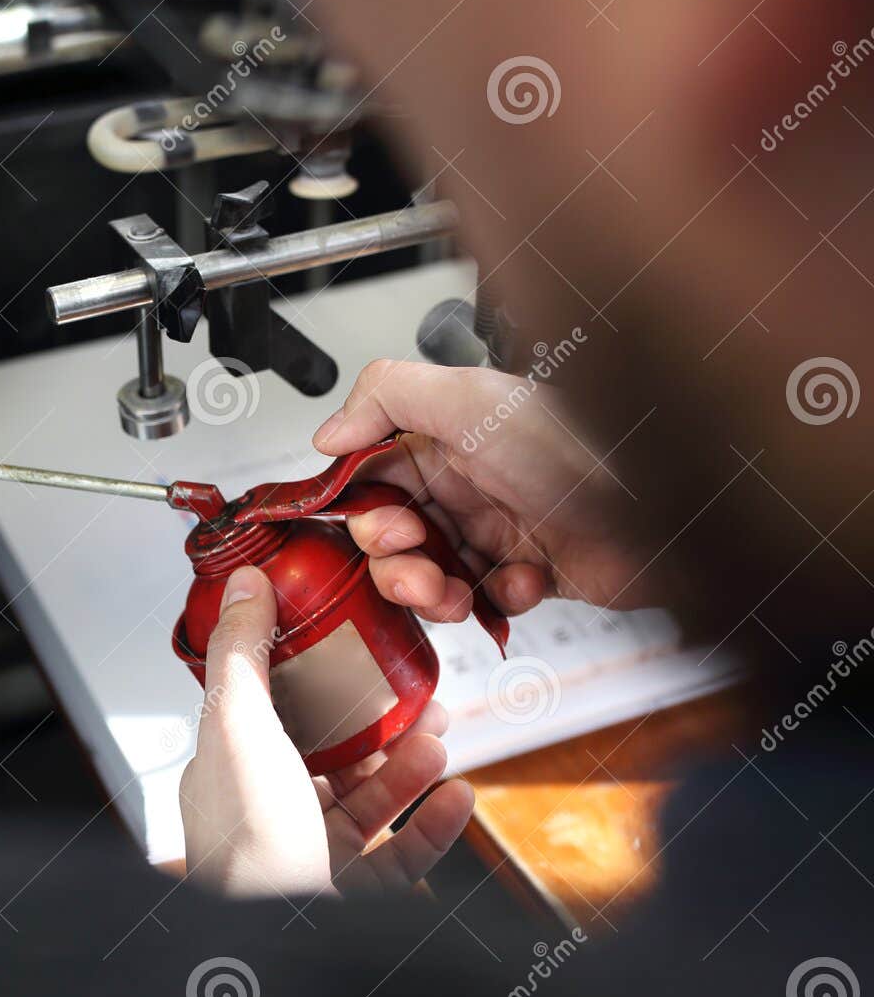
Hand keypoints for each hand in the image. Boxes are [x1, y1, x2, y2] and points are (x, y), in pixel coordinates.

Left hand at [178, 566, 475, 898]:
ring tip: (439, 736)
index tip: (355, 648)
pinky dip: (433, 825)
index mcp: (231, 772)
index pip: (271, 714)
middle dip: (383, 723)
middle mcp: (267, 813)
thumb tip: (245, 584)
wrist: (271, 940)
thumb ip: (242, 651)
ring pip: (370, 802)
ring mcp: (310, 857)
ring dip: (411, 766)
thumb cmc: (246, 838)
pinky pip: (401, 856)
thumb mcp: (236, 722)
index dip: (314, 680)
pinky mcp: (350, 896)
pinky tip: (458, 796)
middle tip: (421, 696)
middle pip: (333, 756)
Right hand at [313, 359, 656, 619]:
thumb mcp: (471, 400)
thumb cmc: (583, 451)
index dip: (360, 509)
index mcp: (448, 437)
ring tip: (455, 590)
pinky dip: (497, 599)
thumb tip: (327, 430)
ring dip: (434, 591)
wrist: (669, 514)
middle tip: (415, 564)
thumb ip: (387, 395)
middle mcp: (470, 482)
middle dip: (394, 561)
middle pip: (393, 534)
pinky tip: (525, 582)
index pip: (372, 475)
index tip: (374, 529)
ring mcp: (498, 529)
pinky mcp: (529, 574)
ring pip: (431, 575)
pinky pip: (486, 601)